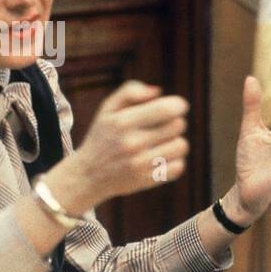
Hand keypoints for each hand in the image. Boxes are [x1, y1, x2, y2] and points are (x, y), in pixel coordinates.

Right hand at [49, 80, 189, 213]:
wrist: (88, 175)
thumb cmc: (103, 136)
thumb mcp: (108, 108)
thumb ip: (130, 91)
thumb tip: (158, 91)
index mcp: (123, 122)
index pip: (167, 109)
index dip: (178, 105)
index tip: (175, 107)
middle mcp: (132, 144)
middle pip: (178, 125)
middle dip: (174, 121)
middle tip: (163, 125)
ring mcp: (140, 164)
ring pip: (181, 145)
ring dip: (176, 141)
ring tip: (162, 141)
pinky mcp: (147, 180)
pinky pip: (179, 167)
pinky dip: (174, 161)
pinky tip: (160, 157)